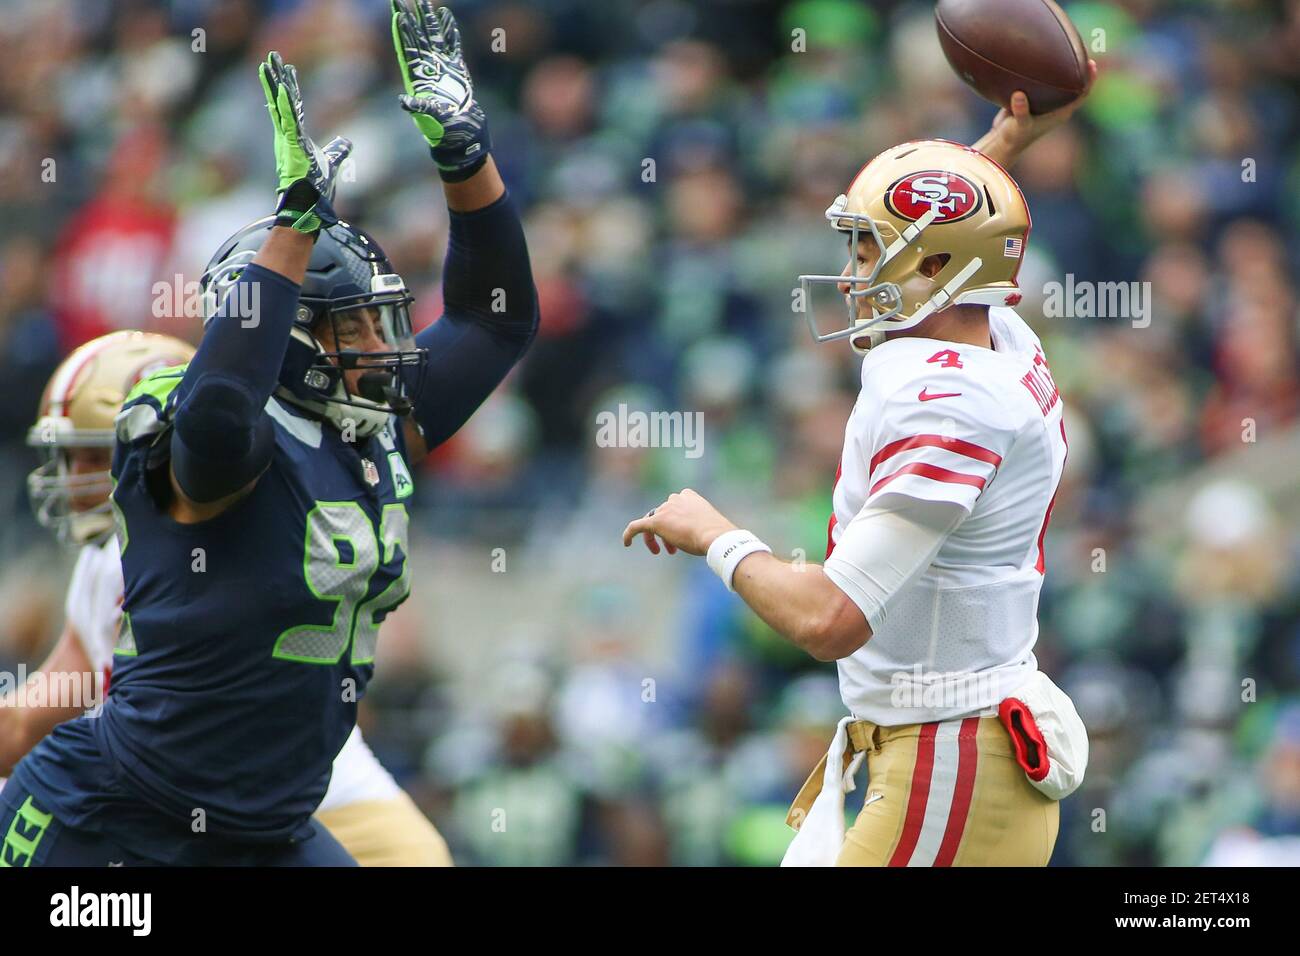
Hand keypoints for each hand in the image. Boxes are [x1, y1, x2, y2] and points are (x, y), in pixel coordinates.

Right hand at [259, 52, 351, 233]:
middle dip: (276, 78)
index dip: (289, 87)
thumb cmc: (316, 187)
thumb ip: (337, 151)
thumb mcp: (331, 162)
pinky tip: (284, 89)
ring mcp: (287, 140)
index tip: (287, 69)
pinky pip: (289, 122)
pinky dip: (287, 105)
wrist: (309, 205)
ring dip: (275, 84)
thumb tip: (347, 142)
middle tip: (272, 57)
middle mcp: (286, 135)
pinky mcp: (292, 146)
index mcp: (294, 137)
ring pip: (280, 106)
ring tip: (268, 63)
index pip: (291, 106)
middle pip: (281, 100)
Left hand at [390, 1, 489, 180]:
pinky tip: (446, 16)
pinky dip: (449, 31)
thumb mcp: (429, 118)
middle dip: (410, 17)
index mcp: (418, 77)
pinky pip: (451, 45)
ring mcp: (441, 67)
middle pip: (416, 37)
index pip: (407, 48)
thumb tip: (402, 101)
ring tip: (423, 0)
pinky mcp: (456, 69)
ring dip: (428, 19)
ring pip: (432, 37)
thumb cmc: (445, 130)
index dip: (403, 30)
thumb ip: (418, 107)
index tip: (398, 12)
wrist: (463, 135)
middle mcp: (427, 69)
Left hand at [621, 489, 737, 556]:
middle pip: (663, 515)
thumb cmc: (716, 533)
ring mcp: (665, 510)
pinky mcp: (655, 522)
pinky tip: (626, 543)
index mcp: (688, 495)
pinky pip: (636, 526)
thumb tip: (703, 536)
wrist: (715, 536)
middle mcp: (674, 499)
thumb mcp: (709, 525)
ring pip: (652, 523)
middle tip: (672, 550)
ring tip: (661, 552)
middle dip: (667, 532)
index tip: (681, 536)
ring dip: (656, 538)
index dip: (674, 522)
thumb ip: (700, 525)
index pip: (674, 506)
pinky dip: (629, 534)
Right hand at [975, 59, 1096, 167]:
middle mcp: (1056, 107)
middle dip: (1078, 69)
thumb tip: (1018, 94)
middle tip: (1080, 49)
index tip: (1091, 64)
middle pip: (1074, 85)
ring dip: (1061, 68)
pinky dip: (1043, 72)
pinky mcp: (1032, 99)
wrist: (1001, 142)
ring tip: (1063, 48)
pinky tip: (1039, 57)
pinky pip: (1041, 83)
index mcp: (1061, 113)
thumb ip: (1021, 111)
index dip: (1089, 80)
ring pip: (1058, 83)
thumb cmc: (1014, 137)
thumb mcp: (1019, 126)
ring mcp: (1045, 103)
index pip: (1082, 95)